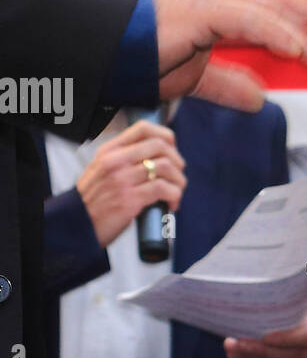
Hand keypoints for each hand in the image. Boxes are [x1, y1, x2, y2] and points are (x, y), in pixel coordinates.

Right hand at [76, 120, 185, 247]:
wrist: (76, 228)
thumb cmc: (94, 201)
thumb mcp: (101, 171)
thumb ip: (124, 159)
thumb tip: (159, 153)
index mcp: (109, 152)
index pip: (143, 128)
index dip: (165, 136)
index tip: (172, 149)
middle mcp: (115, 161)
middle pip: (160, 145)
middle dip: (177, 160)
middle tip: (177, 175)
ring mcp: (122, 180)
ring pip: (166, 166)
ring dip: (179, 180)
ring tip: (177, 191)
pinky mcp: (129, 199)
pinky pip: (163, 188)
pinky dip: (175, 195)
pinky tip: (171, 204)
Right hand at [153, 0, 306, 110]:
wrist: (110, 54)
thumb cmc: (145, 58)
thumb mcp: (196, 74)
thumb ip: (229, 82)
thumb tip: (260, 99)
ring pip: (272, 8)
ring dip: (303, 34)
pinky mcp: (206, 10)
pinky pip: (253, 20)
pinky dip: (277, 34)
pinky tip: (296, 51)